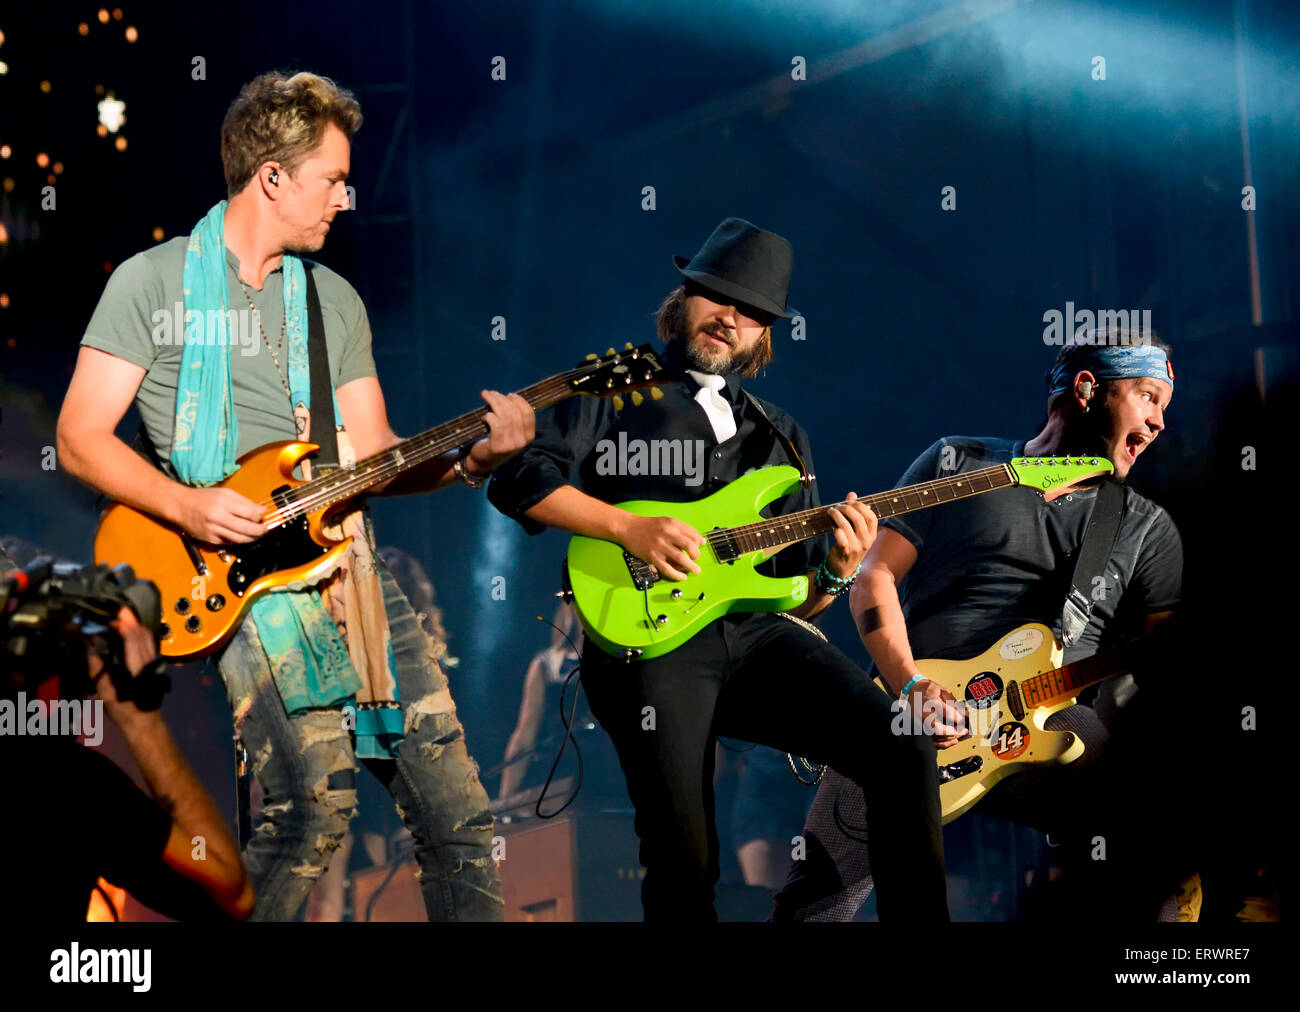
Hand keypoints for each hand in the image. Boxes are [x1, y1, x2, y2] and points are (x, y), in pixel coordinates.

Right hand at [89, 607, 160, 723]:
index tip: (120, 614)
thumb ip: (98, 670)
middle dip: (131, 622)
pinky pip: (150, 643)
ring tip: (123, 616)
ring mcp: (156, 663)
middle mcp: (150, 664)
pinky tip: (132, 629)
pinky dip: (140, 633)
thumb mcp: (105, 693)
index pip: (134, 643)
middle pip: (142, 637)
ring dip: (136, 626)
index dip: (128, 627)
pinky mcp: (157, 663)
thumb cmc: (123, 709)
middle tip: (118, 611)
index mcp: (138, 671)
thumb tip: (91, 648)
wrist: (145, 722)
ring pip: (148, 638)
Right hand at [175, 487, 267, 543]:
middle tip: (265, 529)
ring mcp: (213, 530)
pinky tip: (242, 536)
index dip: (258, 516)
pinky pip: (230, 543)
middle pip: (247, 528)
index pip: (249, 513)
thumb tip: (262, 510)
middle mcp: (217, 517)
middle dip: (260, 531)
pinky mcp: (209, 540)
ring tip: (257, 534)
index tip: (260, 517)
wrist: (180, 506)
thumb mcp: (225, 493)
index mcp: (223, 503)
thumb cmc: (203, 497)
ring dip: (252, 538)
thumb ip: (245, 502)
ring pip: (240, 539)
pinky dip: (238, 541)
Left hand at [466, 390, 535, 475]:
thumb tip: (509, 397)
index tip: (508, 395)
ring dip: (494, 402)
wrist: (483, 461)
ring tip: (486, 396)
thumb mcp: (511, 432)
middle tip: (492, 393)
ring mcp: (511, 445)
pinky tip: (484, 415)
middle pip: (515, 411)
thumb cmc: (496, 441)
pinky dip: (489, 416)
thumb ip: (514, 418)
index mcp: (529, 436)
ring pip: (505, 416)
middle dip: (502, 398)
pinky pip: (496, 424)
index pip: (528, 412)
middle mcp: (522, 441)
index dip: (518, 400)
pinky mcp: (498, 447)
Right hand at [619, 515, 705, 581]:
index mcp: (672, 524)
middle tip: (696, 560)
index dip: (699, 542)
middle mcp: (667, 534)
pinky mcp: (652, 556)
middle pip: (689, 546)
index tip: (699, 547)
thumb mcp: (667, 522)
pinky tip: (681, 577)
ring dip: (691, 567)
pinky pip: (667, 568)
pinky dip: (677, 574)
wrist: (628, 528)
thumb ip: (683, 530)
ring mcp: (660, 546)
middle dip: (696, 555)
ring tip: (695, 571)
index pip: (693, 534)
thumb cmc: (648, 526)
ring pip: (681, 558)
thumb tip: (700, 541)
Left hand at [824, 492, 876, 579]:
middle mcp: (866, 541)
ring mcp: (856, 547)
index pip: (871, 517)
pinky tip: (832, 526)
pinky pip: (840, 536)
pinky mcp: (845, 552)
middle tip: (837, 506)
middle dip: (846, 508)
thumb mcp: (856, 532)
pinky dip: (835, 529)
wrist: (842, 570)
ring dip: (837, 515)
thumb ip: (855, 513)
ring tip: (831, 511)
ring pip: (847, 525)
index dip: (861, 506)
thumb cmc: (849, 546)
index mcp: (872, 535)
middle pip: (858, 519)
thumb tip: (852, 494)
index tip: (850, 501)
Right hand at [904, 677, 967, 749]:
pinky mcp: (919, 727)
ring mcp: (920, 721)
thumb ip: (953, 702)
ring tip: (959, 734)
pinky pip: (932, 740)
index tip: (963, 719)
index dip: (957, 718)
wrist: (912, 690)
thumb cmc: (926, 689)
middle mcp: (923, 712)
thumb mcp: (942, 690)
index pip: (946, 712)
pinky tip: (952, 739)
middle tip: (963, 730)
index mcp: (929, 699)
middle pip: (939, 729)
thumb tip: (963, 713)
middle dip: (954, 732)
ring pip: (935, 737)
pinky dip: (943, 743)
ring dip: (950, 738)